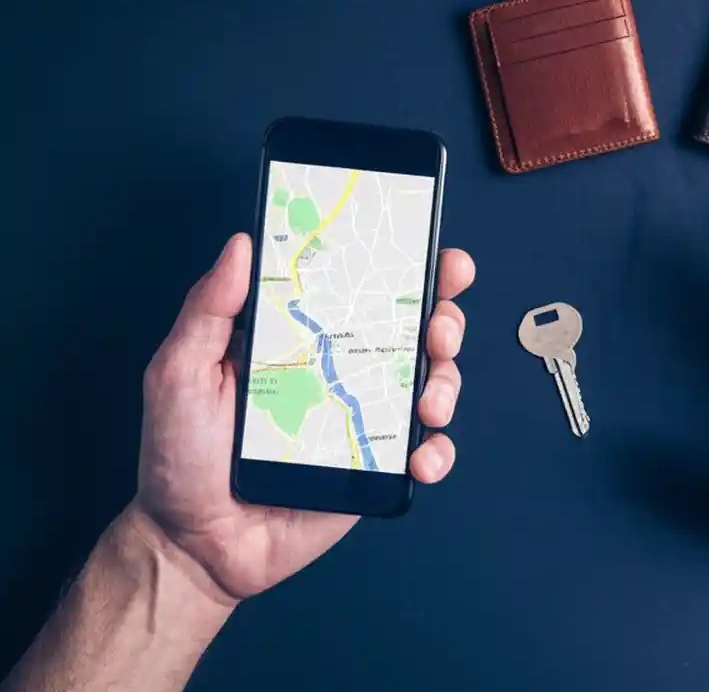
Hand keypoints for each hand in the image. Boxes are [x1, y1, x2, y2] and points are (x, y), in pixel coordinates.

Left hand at [133, 234, 475, 601]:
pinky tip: (420, 460)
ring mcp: (366, 420)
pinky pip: (428, 453)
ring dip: (447, 384)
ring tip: (429, 405)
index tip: (436, 255)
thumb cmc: (179, 455)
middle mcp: (344, 371)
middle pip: (416, 330)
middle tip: (438, 330)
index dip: (408, 267)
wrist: (195, 545)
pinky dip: (438, 452)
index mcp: (304, 338)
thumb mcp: (180, 371)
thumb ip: (209, 309)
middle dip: (445, 319)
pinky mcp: (378, 468)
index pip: (363, 289)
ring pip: (433, 384)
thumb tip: (242, 245)